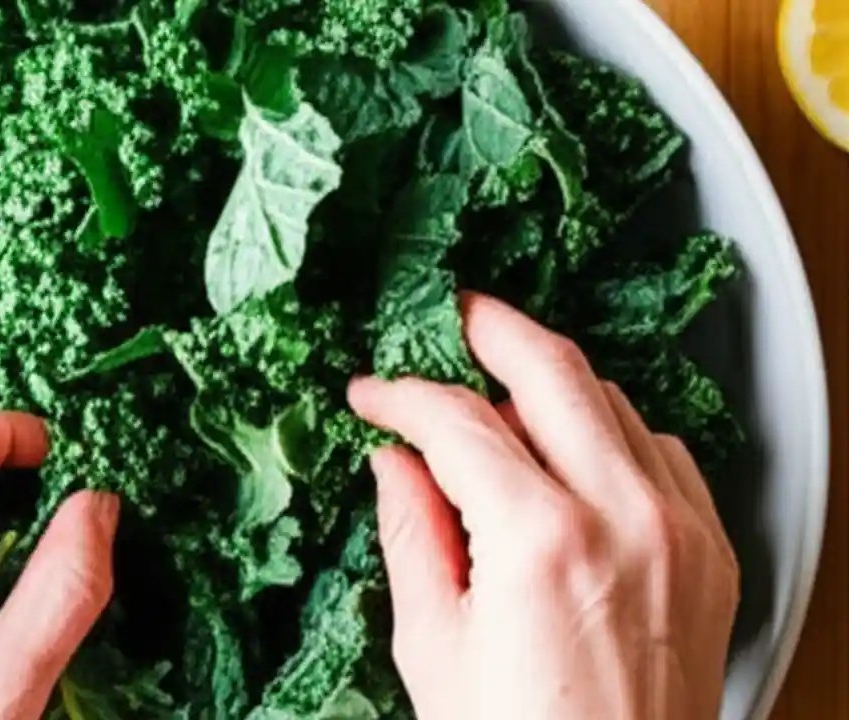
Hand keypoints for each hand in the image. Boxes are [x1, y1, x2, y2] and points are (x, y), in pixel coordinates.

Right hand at [349, 293, 739, 719]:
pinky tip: (574, 452)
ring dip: (549, 383)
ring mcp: (679, 531)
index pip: (458, 419)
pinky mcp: (710, 552)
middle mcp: (623, 519)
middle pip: (552, 366)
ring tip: (500, 399)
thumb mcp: (433, 644)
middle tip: (450, 319)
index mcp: (539, 541)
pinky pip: (662, 450)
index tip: (374, 396)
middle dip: (489, 327)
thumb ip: (412, 532)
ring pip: (613, 399)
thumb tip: (396, 462)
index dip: (402, 395)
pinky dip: (611, 432)